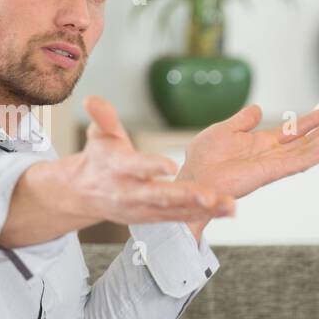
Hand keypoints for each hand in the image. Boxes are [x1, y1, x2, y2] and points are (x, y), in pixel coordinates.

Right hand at [72, 95, 233, 226]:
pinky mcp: (156, 218)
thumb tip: (93, 99)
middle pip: (161, 196)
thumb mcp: (99, 136)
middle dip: (186, 196)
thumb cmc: (101, 160)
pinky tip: (228, 210)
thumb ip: (102, 118)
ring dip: (204, 209)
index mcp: (119, 169)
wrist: (87, 194)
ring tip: (230, 205)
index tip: (170, 166)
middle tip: (210, 196)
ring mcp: (145, 209)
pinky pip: (183, 217)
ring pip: (177, 210)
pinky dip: (205, 215)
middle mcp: (132, 193)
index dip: (151, 166)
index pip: (136, 167)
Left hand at [178, 104, 318, 200]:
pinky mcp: (271, 172)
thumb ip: (243, 120)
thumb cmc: (203, 159)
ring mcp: (273, 164)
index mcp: (261, 143)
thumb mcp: (224, 129)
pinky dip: (315, 155)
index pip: (292, 131)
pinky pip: (297, 162)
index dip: (310, 121)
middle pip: (305, 141)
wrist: (194, 179)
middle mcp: (271, 154)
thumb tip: (256, 108)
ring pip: (306, 151)